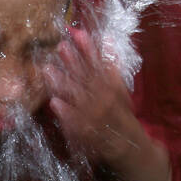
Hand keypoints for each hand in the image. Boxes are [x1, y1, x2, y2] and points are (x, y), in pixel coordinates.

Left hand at [46, 27, 170, 180]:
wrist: (131, 148)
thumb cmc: (121, 115)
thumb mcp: (120, 89)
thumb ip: (112, 64)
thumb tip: (107, 38)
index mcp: (113, 88)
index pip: (101, 65)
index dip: (90, 49)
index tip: (78, 32)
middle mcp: (106, 101)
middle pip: (89, 79)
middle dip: (75, 62)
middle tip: (61, 46)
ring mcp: (97, 117)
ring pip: (80, 99)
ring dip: (64, 84)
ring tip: (48, 69)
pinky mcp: (89, 133)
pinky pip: (76, 123)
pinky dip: (66, 113)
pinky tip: (54, 103)